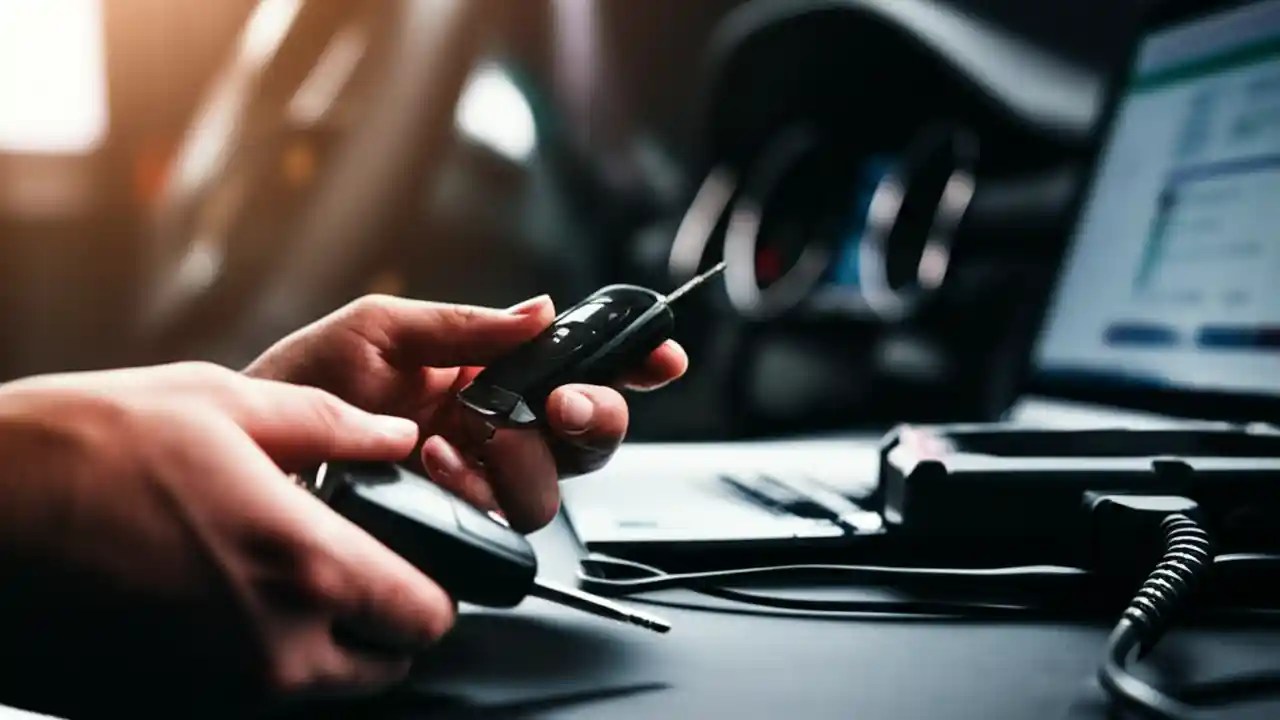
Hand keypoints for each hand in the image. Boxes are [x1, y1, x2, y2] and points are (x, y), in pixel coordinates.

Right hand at [0, 363, 453, 717]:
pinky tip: (207, 599)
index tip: (413, 560)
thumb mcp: (221, 405)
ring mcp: (215, 691)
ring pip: (316, 688)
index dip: (431, 588)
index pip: (426, 619)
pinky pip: (243, 696)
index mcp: (305, 569)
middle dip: (379, 623)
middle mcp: (272, 650)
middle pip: (381, 667)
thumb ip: (331, 428)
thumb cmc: (80, 449)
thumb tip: (393, 439)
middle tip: (343, 567)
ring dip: (317, 644)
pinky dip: (247, 661)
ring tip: (266, 573)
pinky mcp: (163, 705)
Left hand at [246, 294, 687, 531]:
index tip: (662, 359)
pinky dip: (476, 489)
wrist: (252, 449)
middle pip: (589, 432)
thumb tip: (542, 309)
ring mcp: (480, 479)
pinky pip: (503, 518)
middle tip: (558, 404)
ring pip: (555, 483)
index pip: (576, 366)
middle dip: (592, 415)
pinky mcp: (459, 523)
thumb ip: (463, 325)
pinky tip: (434, 469)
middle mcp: (496, 426)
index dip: (628, 364)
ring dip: (515, 459)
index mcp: (488, 372)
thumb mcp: (380, 331)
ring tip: (452, 439)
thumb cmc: (303, 381)